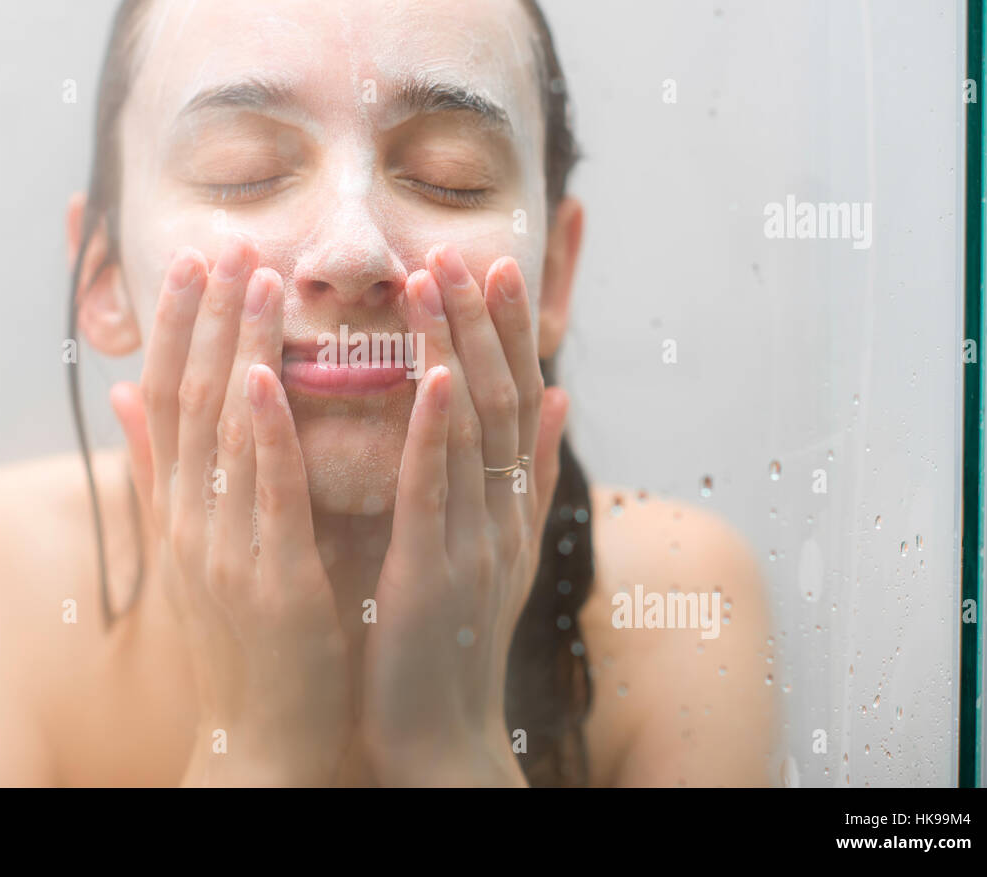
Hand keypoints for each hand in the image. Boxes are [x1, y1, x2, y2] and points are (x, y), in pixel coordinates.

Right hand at [110, 236, 351, 785]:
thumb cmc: (238, 634)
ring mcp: (223, 550)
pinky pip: (266, 497)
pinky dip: (266, 436)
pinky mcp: (271, 583)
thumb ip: (161, 471)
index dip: (179, 327)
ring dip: (238, 351)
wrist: (259, 733)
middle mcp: (188, 520)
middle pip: (190, 400)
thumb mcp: (190, 547)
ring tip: (256, 279)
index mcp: (176, 509)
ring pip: (226, 434)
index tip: (193, 260)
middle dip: (206, 318)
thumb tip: (128, 395)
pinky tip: (272, 378)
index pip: (168, 398)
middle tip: (225, 244)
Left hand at [360, 245, 568, 785]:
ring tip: (437, 282)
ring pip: (471, 430)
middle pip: (503, 399)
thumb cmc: (450, 641)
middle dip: (485, 323)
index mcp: (508, 507)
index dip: (507, 332)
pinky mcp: (434, 574)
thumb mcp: (497, 548)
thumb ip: (527, 474)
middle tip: (468, 250)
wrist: (438, 737)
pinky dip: (434, 433)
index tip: (495, 265)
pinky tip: (426, 379)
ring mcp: (475, 542)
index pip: (516, 401)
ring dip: (456, 352)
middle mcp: (502, 515)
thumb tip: (561, 398)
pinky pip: (436, 492)